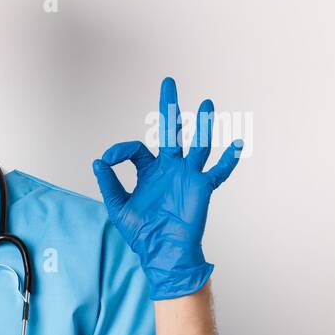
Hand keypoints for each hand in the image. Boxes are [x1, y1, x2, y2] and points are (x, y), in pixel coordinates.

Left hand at [92, 76, 242, 299]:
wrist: (161, 251)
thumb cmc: (141, 232)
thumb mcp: (118, 206)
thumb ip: (109, 183)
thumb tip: (98, 161)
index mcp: (149, 171)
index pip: (136, 149)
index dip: (120, 150)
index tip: (108, 159)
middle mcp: (170, 168)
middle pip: (171, 132)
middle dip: (169, 108)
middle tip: (168, 83)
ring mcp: (187, 175)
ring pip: (197, 144)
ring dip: (201, 125)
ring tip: (205, 104)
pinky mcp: (201, 187)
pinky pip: (218, 171)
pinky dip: (228, 159)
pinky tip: (236, 144)